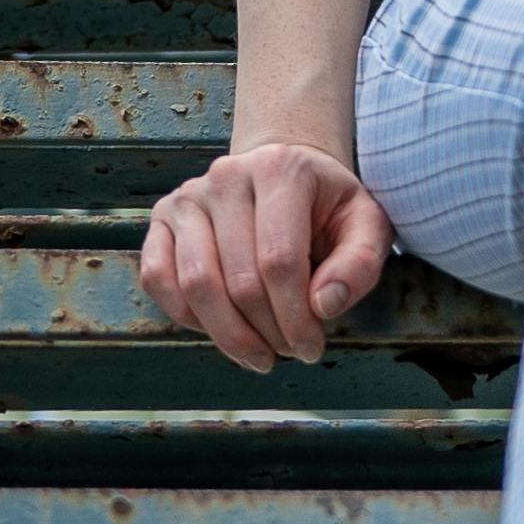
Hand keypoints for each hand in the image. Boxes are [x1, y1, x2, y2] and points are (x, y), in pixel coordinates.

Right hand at [139, 135, 392, 369]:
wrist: (282, 172)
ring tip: (259, 354)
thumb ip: (359, 264)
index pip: (280, 260)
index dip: (296, 318)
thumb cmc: (326, 206)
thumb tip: (324, 306)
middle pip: (239, 280)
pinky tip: (221, 328)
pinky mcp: (162, 216)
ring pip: (196, 284)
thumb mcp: (365, 225)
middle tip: (290, 352)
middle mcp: (226, 176)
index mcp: (280, 170)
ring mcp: (188, 195)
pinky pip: (158, 278)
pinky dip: (186, 317)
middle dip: (268, 333)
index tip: (312, 348)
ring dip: (229, 335)